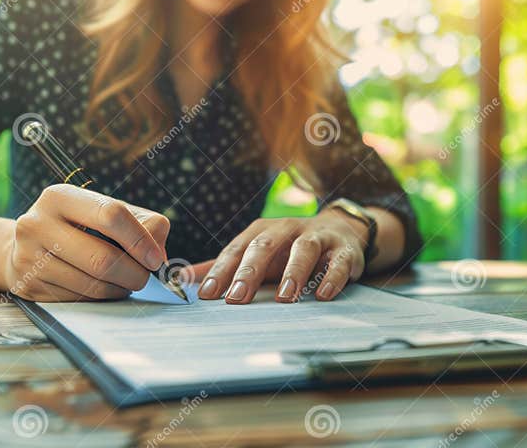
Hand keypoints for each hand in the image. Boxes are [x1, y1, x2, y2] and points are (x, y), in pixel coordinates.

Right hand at [0, 184, 169, 300]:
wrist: (26, 249)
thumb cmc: (79, 228)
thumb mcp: (106, 213)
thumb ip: (143, 224)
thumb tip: (160, 256)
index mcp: (60, 197)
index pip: (111, 215)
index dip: (140, 240)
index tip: (156, 260)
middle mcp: (37, 224)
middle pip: (103, 259)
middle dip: (134, 274)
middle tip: (143, 277)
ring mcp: (28, 257)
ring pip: (93, 285)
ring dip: (119, 289)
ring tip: (124, 282)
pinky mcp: (28, 287)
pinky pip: (79, 301)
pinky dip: (100, 300)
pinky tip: (101, 289)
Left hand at [197, 210, 369, 303]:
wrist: (342, 232)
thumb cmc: (290, 249)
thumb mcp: (257, 254)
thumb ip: (222, 266)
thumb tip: (181, 278)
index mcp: (263, 231)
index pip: (237, 249)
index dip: (221, 271)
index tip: (206, 295)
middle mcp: (288, 229)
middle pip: (266, 245)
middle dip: (250, 271)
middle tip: (236, 298)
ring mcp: (318, 237)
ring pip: (304, 249)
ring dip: (293, 272)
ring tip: (284, 298)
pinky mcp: (345, 250)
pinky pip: (339, 262)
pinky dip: (332, 277)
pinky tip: (323, 294)